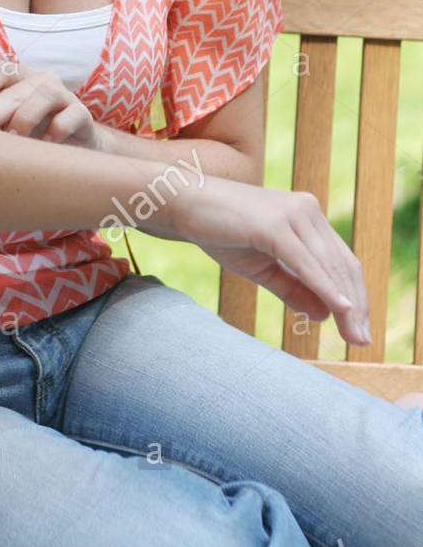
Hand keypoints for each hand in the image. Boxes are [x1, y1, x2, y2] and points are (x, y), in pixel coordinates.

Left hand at [0, 58, 106, 150]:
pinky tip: (45, 145)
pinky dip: (57, 129)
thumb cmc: (30, 136)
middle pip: (16, 87)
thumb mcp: (4, 128)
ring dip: (25, 115)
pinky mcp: (83, 115)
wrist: (74, 149)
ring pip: (45, 93)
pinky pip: (72, 116)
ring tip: (12, 138)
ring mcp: (64, 96)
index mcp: (18, 79)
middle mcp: (41, 81)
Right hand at [156, 176, 370, 346]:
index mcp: (307, 216)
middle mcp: (307, 210)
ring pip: (329, 266)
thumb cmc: (220, 232)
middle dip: (357, 307)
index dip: (355, 297)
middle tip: (363, 342)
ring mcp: (293, 214)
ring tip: (354, 335)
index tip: (358, 331)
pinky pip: (307, 262)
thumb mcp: (263, 268)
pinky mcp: (276, 224)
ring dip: (346, 304)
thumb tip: (324, 315)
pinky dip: (326, 287)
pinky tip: (340, 309)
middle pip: (343, 265)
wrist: (182, 204)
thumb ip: (294, 288)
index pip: (342, 261)